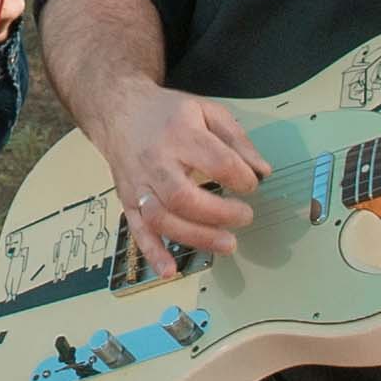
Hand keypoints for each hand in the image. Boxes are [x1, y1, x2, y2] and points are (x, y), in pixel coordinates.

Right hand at [95, 79, 263, 276]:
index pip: (217, 162)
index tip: (252, 184)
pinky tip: (171, 269)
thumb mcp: (207, 111)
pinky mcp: (127, 200)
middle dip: (219, 214)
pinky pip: (137, 230)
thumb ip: (237, 139)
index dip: (241, 178)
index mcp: (180, 134)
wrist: (119, 111)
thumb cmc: (166, 113)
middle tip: (245, 217)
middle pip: (184, 197)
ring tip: (226, 244)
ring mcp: (139, 184)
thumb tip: (262, 171)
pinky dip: (153, 253)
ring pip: (161, 218)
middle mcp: (156, 161)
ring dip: (195, 237)